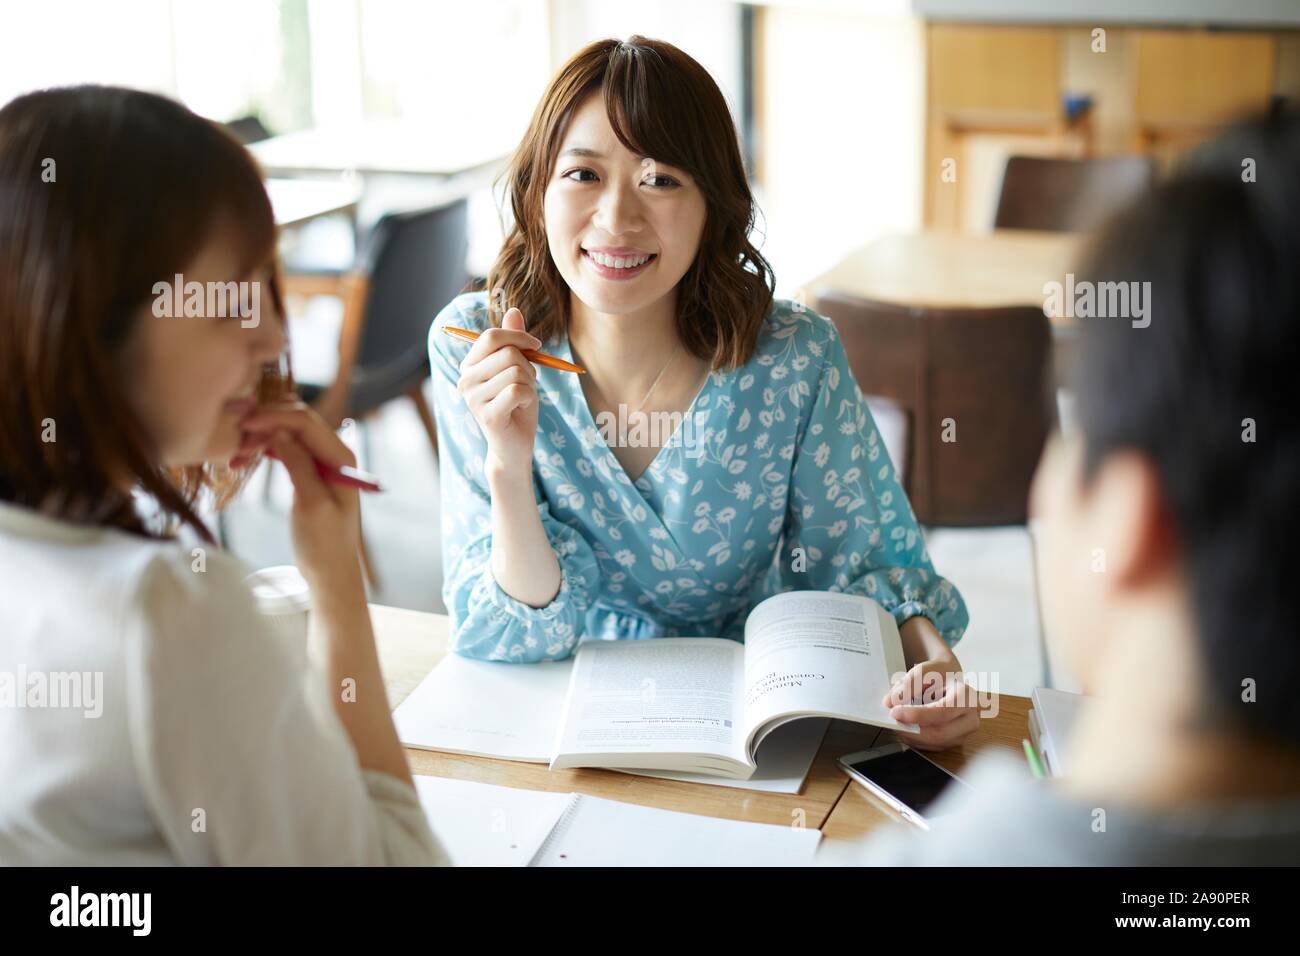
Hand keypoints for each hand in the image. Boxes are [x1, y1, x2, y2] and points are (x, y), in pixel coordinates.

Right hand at [236, 401, 363, 593]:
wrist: (330, 572)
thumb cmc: (325, 544)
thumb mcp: (312, 505)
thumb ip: (300, 466)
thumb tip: (280, 433)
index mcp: (342, 458)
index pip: (306, 422)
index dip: (274, 417)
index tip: (244, 425)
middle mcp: (333, 454)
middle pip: (295, 422)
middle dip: (264, 425)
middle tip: (235, 443)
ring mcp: (320, 462)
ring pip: (285, 434)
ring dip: (259, 439)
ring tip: (233, 458)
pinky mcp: (306, 472)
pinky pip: (282, 450)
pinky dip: (262, 451)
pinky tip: (239, 461)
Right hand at [456, 307, 540, 480]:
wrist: (514, 445)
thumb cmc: (516, 405)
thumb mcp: (517, 368)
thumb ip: (513, 341)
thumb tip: (514, 310)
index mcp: (469, 365)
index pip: (491, 336)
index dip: (519, 337)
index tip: (536, 346)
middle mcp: (465, 380)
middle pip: (508, 353)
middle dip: (528, 366)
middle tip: (527, 383)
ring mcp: (473, 398)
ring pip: (516, 372)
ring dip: (530, 384)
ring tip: (522, 398)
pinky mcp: (487, 415)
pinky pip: (518, 390)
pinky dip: (529, 397)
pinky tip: (521, 408)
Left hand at [882, 617, 979, 750]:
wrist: (947, 679)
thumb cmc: (937, 675)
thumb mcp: (923, 671)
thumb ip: (908, 685)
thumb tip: (892, 702)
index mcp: (966, 697)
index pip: (943, 712)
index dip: (917, 715)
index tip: (895, 712)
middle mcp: (970, 718)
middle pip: (940, 733)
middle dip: (912, 730)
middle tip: (892, 721)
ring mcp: (964, 733)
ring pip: (934, 743)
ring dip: (912, 736)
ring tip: (897, 722)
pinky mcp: (954, 742)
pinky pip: (932, 747)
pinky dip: (916, 739)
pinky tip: (906, 728)